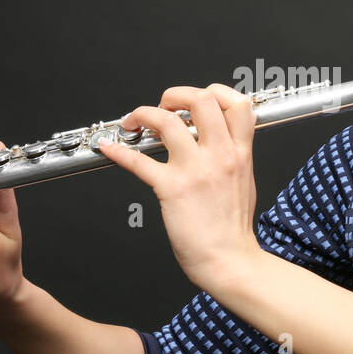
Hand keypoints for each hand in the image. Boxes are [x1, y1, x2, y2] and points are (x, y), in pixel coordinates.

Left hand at [97, 83, 260, 293]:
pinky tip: (108, 147)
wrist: (229, 260)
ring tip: (135, 122)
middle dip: (176, 95)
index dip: (215, 92)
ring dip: (144, 114)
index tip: (196, 101)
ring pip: (167, 121)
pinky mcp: (172, 188)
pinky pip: (138, 161)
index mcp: (240, 153)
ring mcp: (195, 170)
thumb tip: (218, 141)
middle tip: (164, 107)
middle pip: (202, 99)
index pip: (237, 103)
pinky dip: (118, 150)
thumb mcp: (244, 181)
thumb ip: (232, 157)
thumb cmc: (233, 229)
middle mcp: (220, 155)